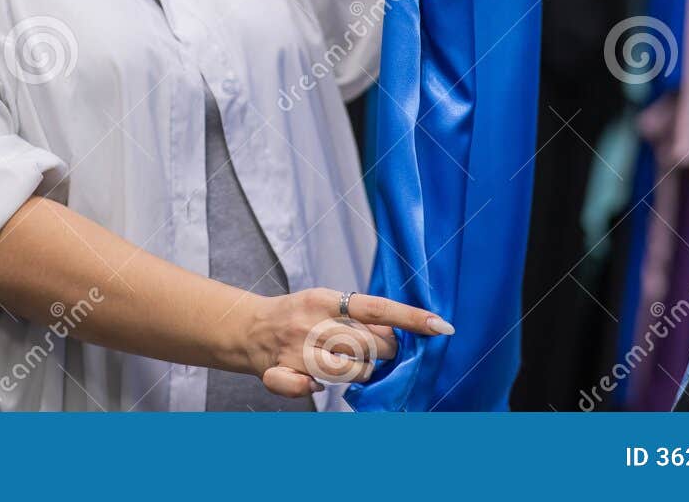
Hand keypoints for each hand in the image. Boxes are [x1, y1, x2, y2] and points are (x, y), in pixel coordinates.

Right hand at [239, 287, 454, 398]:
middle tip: (378, 350)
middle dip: (384, 352)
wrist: (247, 327)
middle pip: (369, 346)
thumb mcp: (324, 302)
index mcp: (324, 299)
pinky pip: (309, 390)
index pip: (376, 308)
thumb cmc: (296, 314)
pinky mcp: (280, 372)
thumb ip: (358, 316)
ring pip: (350, 372)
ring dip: (359, 372)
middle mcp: (312, 323)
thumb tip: (397, 333)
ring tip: (348, 364)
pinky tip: (314, 382)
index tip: (441, 326)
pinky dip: (313, 390)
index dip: (410, 318)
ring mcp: (296, 350)